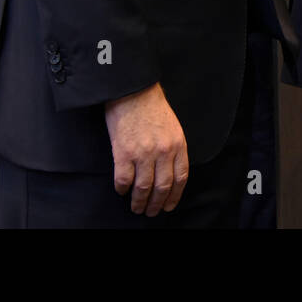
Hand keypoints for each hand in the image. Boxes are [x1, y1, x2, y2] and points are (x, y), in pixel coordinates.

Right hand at [104, 83, 188, 216]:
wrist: (132, 90)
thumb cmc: (151, 106)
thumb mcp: (172, 126)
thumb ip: (173, 147)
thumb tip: (169, 171)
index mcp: (178, 144)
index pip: (180, 178)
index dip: (174, 196)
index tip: (169, 205)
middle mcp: (163, 151)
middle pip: (163, 187)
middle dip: (157, 204)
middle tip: (152, 212)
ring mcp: (143, 153)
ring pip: (143, 188)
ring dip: (139, 202)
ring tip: (137, 208)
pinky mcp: (123, 153)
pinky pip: (123, 180)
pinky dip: (122, 189)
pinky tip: (121, 191)